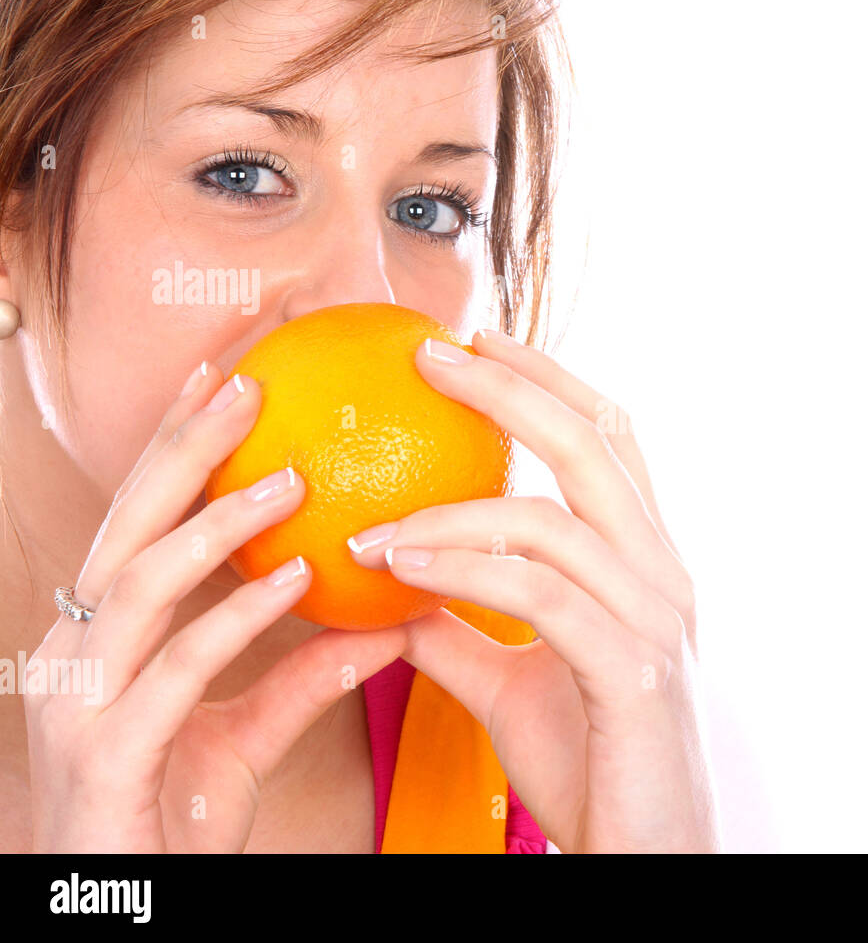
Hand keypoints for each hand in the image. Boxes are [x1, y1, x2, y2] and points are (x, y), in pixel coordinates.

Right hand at [25, 364, 403, 851]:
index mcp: (104, 642)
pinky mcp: (106, 754)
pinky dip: (233, 618)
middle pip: (126, 529)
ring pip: (137, 585)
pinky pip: (173, 669)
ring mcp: (80, 703)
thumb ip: (304, 679)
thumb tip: (386, 627)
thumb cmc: (172, 820)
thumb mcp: (245, 737)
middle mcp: (78, 657)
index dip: (172, 449)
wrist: (129, 914)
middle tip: (245, 384)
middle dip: (180, 450)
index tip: (222, 380)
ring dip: (213, 524)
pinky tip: (294, 581)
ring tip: (290, 478)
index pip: (138, 524)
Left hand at [349, 329, 718, 852]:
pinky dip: (462, 572)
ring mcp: (654, 618)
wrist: (644, 854)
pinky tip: (399, 570)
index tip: (480, 341)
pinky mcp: (630, 670)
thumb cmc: (590, 765)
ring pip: (551, 522)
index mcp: (645, 563)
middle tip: (431, 354)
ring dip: (448, 511)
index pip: (610, 442)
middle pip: (595, 445)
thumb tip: (386, 589)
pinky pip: (537, 596)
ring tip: (372, 525)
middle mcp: (662, 574)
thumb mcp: (509, 684)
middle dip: (513, 387)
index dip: (551, 380)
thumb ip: (458, 628)